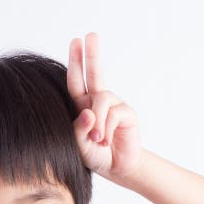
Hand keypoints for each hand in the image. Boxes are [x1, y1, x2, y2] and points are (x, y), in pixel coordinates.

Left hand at [67, 32, 143, 182]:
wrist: (116, 168)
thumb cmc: (94, 154)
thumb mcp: (78, 144)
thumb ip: (78, 129)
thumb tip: (88, 112)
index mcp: (82, 105)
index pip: (77, 80)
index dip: (76, 61)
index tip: (76, 40)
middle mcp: (98, 100)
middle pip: (95, 73)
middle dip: (92, 54)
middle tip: (91, 35)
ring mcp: (114, 105)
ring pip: (101, 99)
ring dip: (96, 121)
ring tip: (97, 140)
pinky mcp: (127, 113)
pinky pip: (113, 114)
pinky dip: (106, 130)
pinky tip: (106, 141)